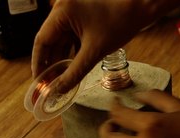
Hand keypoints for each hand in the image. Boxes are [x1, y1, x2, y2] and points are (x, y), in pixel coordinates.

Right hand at [32, 0, 179, 92]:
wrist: (140, 8)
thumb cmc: (120, 22)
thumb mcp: (95, 51)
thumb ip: (75, 73)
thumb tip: (60, 89)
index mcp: (61, 12)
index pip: (41, 41)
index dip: (39, 63)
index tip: (39, 81)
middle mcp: (63, 9)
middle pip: (50, 42)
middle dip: (51, 64)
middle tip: (49, 85)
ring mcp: (73, 13)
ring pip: (61, 41)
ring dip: (61, 60)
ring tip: (59, 80)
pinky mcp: (82, 17)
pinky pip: (72, 37)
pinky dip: (72, 52)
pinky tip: (72, 68)